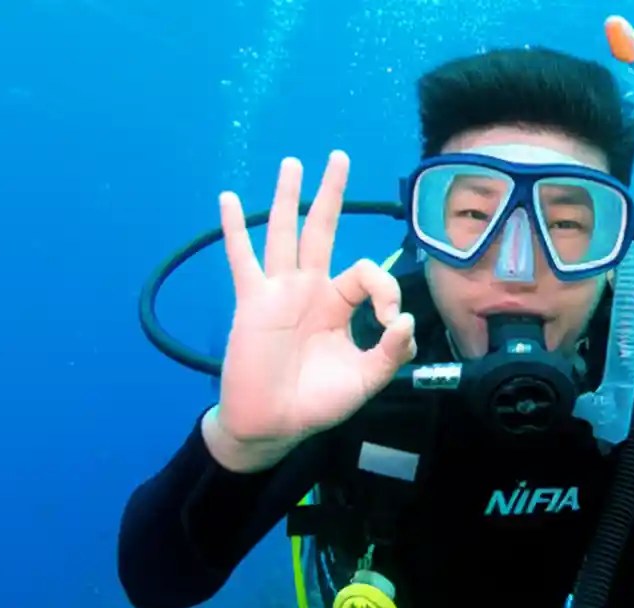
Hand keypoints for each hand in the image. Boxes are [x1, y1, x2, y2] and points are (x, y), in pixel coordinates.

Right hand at [209, 150, 416, 458]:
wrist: (273, 425)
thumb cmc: (317, 402)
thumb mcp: (366, 380)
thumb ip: (390, 352)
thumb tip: (405, 320)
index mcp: (339, 305)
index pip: (366, 273)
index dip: (385, 289)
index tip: (391, 320)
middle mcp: (310, 290)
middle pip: (323, 230)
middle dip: (332, 194)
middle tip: (339, 157)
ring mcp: (279, 292)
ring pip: (285, 234)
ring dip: (288, 198)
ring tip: (292, 164)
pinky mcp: (253, 302)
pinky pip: (241, 259)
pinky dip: (234, 229)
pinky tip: (228, 200)